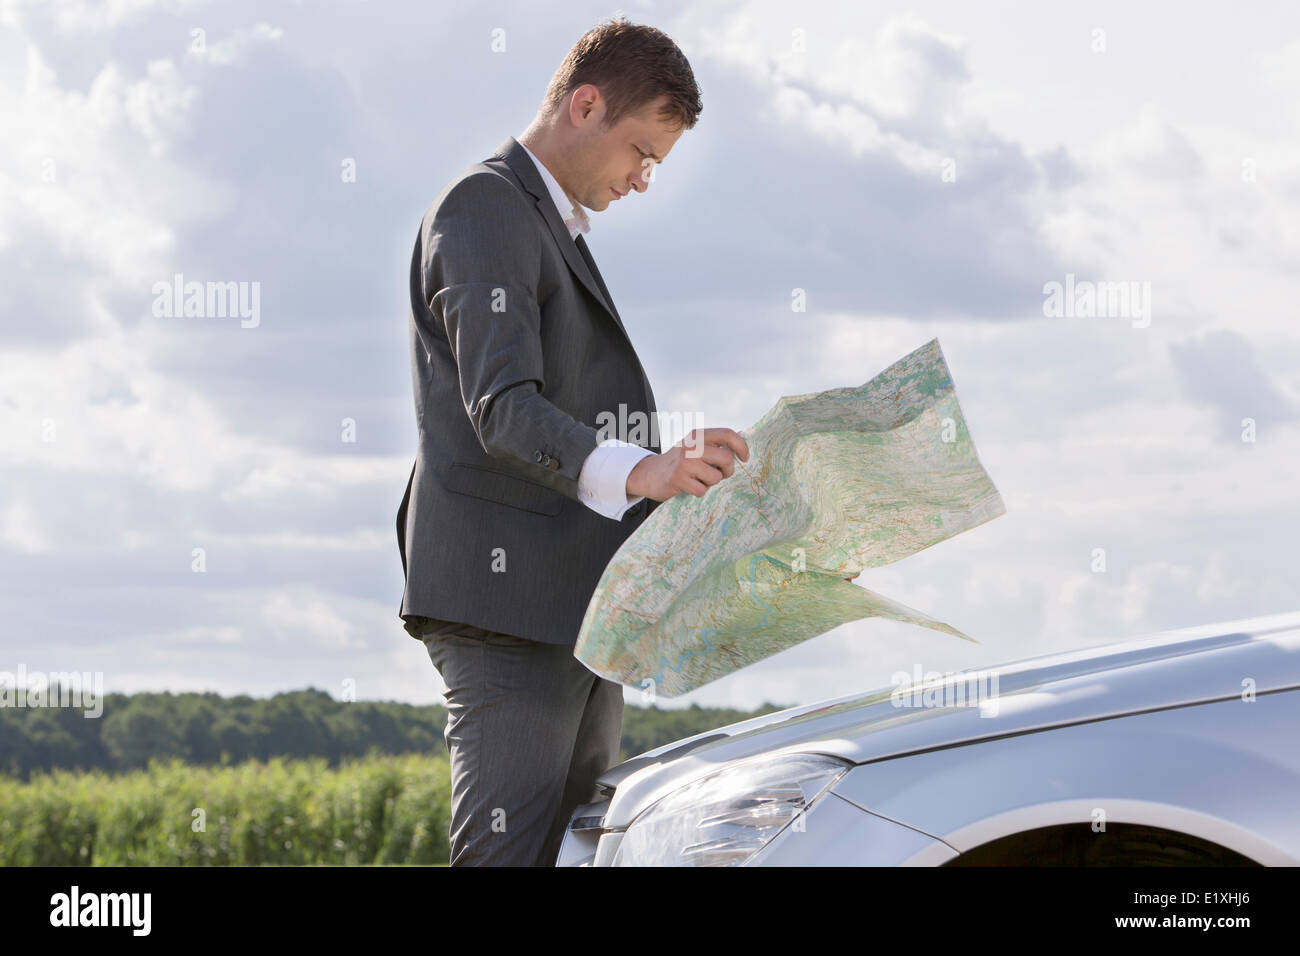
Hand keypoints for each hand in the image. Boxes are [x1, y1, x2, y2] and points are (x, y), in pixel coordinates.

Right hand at [626, 427, 749, 501]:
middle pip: (726, 459)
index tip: (745, 458)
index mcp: (697, 435)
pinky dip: (699, 491)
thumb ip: (715, 444)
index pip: (727, 434)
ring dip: (711, 482)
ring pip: (716, 477)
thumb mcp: (695, 446)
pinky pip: (702, 490)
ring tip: (699, 479)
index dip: (742, 446)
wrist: (650, 474)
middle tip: (720, 473)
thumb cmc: (680, 462)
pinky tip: (689, 486)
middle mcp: (691, 445)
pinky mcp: (678, 479)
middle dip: (728, 470)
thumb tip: (742, 438)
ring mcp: (684, 462)